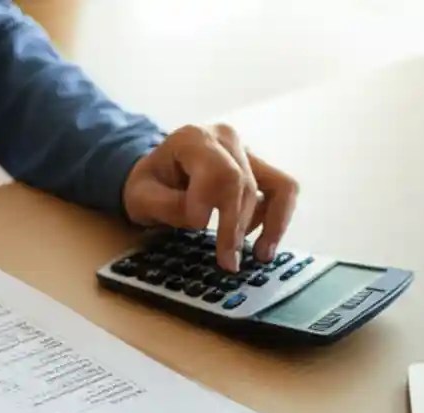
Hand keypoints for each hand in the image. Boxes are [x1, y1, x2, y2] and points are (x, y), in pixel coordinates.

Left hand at [122, 123, 299, 272]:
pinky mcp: (259, 169)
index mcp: (193, 139)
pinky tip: (261, 243)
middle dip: (236, 227)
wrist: (155, 174)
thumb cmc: (147, 185)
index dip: (212, 204)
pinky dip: (277, 218)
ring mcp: (246, 152)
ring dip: (272, 224)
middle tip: (228, 262)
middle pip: (244, 184)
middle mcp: (225, 139)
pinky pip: (283, 191)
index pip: (218, 172)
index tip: (196, 227)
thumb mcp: (140, 196)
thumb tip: (203, 220)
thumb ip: (167, 206)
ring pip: (277, 186)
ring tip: (260, 256)